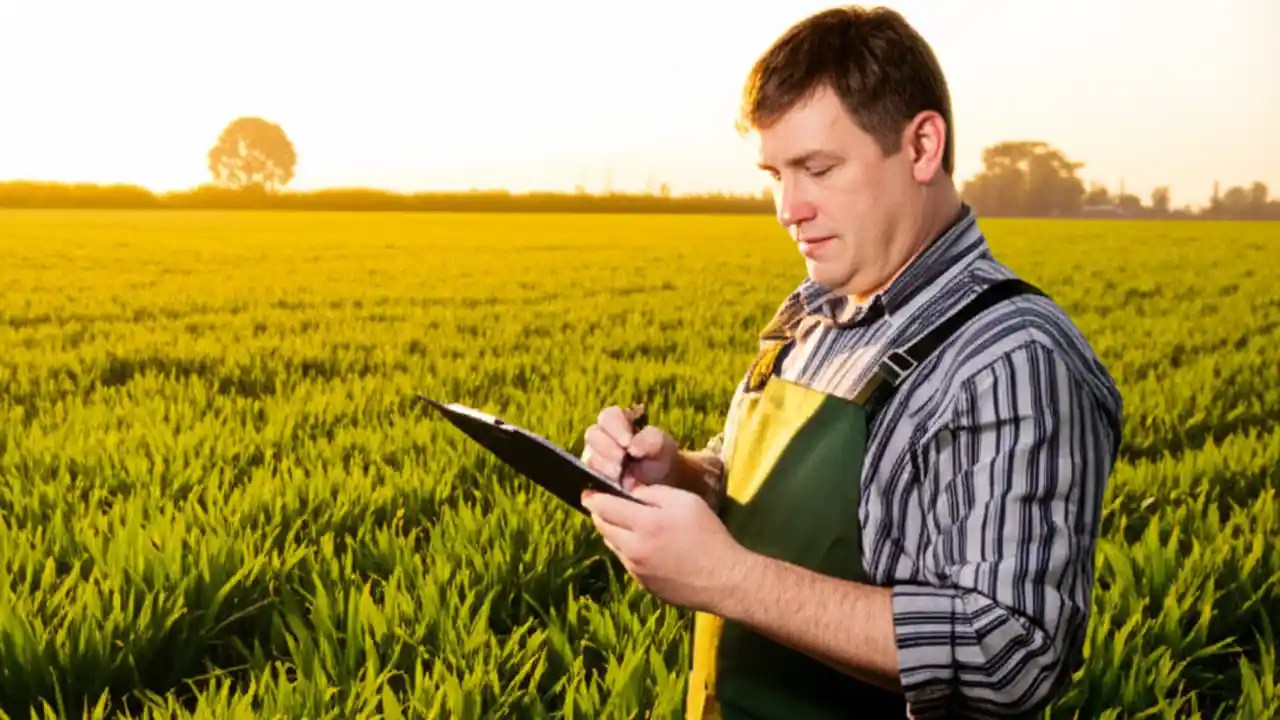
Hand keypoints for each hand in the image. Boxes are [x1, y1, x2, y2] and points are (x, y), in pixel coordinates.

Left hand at [580, 484, 745, 612]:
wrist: (724, 579)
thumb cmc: (709, 534)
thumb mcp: (686, 502)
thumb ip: (653, 492)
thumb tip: (629, 488)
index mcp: (645, 524)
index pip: (604, 507)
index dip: (592, 497)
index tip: (587, 491)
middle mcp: (634, 549)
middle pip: (603, 527)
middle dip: (600, 513)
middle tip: (602, 503)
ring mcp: (637, 569)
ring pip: (612, 545)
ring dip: (613, 531)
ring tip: (624, 521)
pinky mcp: (643, 584)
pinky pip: (626, 561)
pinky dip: (627, 548)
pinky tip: (643, 543)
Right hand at [581, 405, 677, 491]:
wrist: (662, 485)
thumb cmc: (660, 458)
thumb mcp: (662, 445)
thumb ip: (650, 439)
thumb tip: (631, 447)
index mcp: (620, 422)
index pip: (609, 416)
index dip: (615, 427)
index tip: (627, 443)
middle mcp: (602, 437)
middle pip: (593, 435)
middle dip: (607, 448)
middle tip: (622, 461)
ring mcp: (594, 457)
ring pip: (589, 457)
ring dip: (603, 466)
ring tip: (619, 476)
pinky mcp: (592, 478)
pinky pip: (588, 477)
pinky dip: (599, 481)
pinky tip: (613, 485)